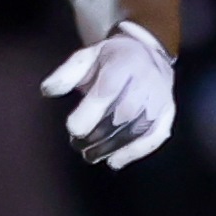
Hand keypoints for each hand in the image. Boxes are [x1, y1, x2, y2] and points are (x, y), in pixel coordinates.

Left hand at [41, 22, 175, 168]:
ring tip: (92, 156)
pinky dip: (135, 153)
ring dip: (113, 147)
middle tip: (78, 146)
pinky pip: (155, 137)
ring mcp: (160, 99)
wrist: (149, 54)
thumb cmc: (111, 59)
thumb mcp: (87, 57)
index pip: (109, 89)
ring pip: (138, 128)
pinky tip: (115, 162)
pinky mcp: (168, 113)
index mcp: (124, 62)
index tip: (73, 128)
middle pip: (124, 113)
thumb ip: (66, 74)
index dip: (91, 112)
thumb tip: (47, 91)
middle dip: (99, 134)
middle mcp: (146, 81)